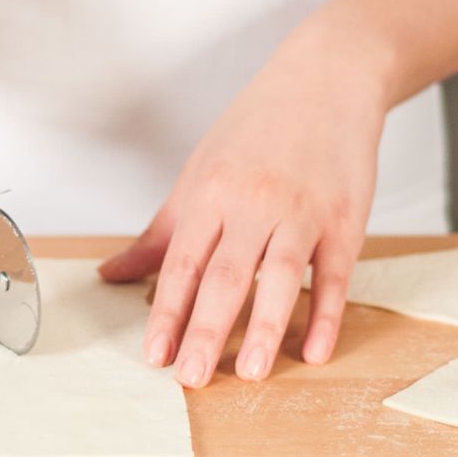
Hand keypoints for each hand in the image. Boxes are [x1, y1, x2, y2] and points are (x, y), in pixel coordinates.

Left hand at [99, 25, 385, 386]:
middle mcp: (255, 202)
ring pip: (282, 277)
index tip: (153, 355)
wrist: (328, 78)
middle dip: (208, 330)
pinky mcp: (347, 220)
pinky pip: (336, 275)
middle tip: (193, 378)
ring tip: (252, 373)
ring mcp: (303, 212)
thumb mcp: (198, 172)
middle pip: (226, 276)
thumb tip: (111, 274)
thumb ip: (160, 233)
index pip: (182, 263)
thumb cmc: (255, 129)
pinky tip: (314, 351)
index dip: (167, 312)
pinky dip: (327, 315)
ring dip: (267, 328)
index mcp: (210, 192)